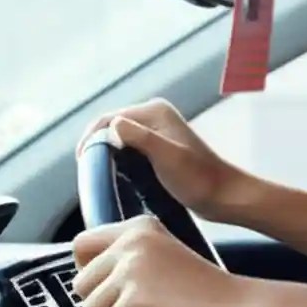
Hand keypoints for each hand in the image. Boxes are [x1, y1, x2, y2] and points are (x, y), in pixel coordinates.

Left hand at [71, 215, 261, 306]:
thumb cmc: (210, 293)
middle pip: (80, 281)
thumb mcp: (166, 259)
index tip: (110, 288)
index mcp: (140, 227)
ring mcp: (134, 269)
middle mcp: (134, 241)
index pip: (82, 244)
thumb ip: (132, 259)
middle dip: (101, 304)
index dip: (90, 272)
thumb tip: (87, 280)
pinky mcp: (136, 301)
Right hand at [77, 98, 244, 219]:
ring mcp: (158, 131)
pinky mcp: (160, 147)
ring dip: (106, 154)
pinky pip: (129, 149)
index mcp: (154, 111)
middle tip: (87, 172)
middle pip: (112, 127)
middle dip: (97, 145)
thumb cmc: (199, 179)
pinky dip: (119, 160)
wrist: (224, 196)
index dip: (91, 138)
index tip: (82, 163)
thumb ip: (140, 138)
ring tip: (97, 175)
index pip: (108, 118)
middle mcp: (155, 115)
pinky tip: (116, 176)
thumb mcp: (167, 157)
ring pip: (119, 139)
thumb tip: (112, 125)